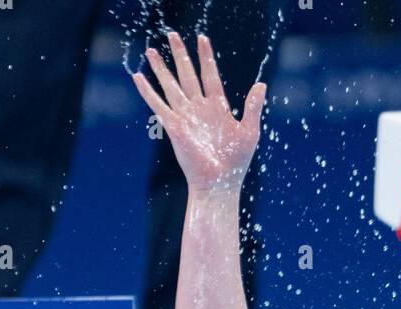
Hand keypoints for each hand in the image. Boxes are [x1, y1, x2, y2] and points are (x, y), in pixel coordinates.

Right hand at [132, 32, 266, 194]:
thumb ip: (252, 107)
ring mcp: (185, 116)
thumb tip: (261, 84)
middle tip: (172, 34)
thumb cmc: (236, 163)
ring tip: (151, 50)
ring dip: (161, 68)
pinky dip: (148, 91)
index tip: (202, 39)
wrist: (219, 183)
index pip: (210, 74)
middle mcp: (199, 108)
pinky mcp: (174, 126)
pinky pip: (158, 105)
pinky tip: (138, 77)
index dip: (206, 56)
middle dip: (180, 55)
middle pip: (188, 74)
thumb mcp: (249, 131)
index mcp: (217, 107)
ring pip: (171, 85)